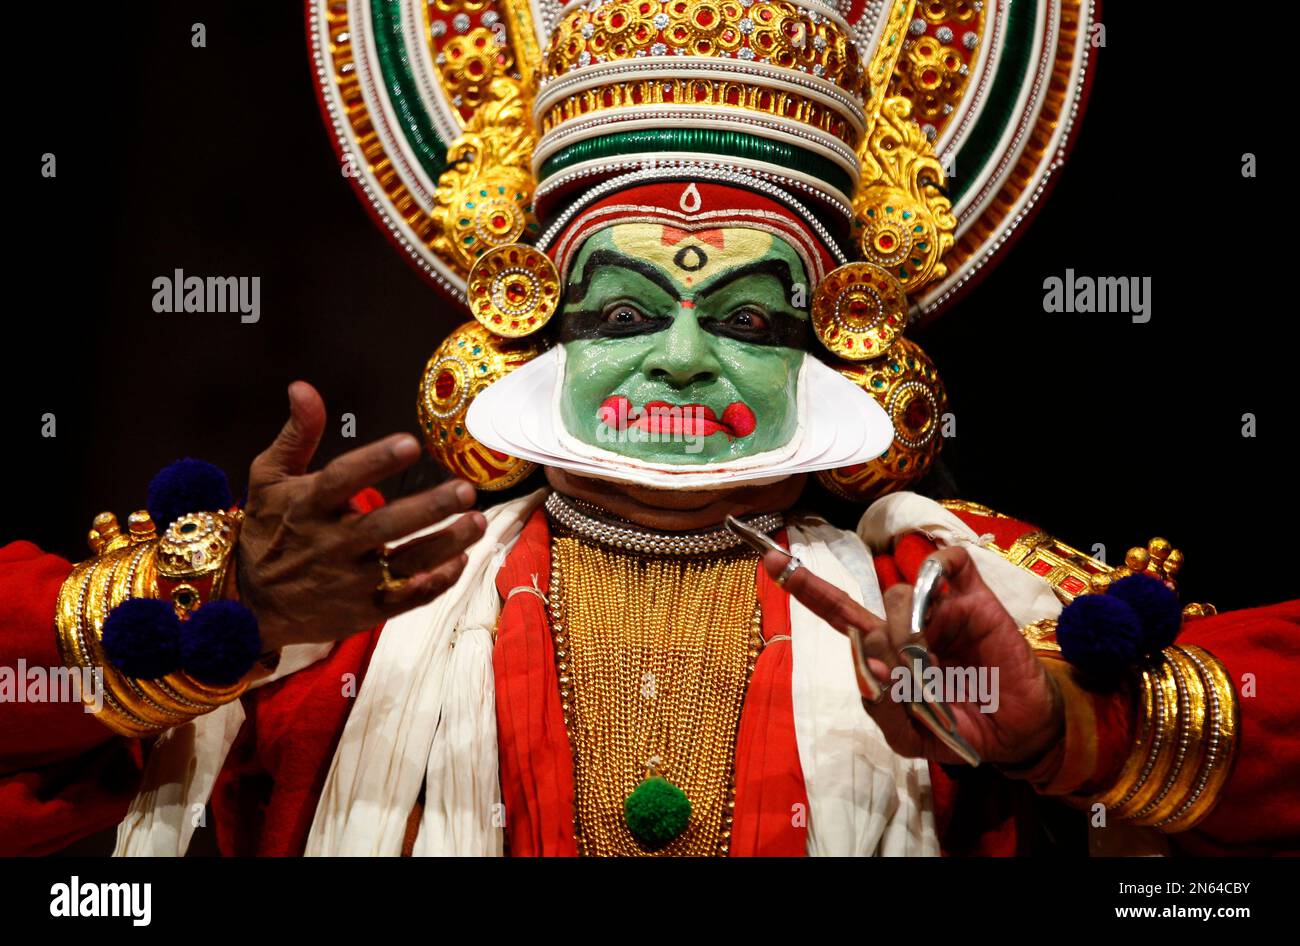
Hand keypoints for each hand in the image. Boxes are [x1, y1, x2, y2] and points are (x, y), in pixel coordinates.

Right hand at [237, 382, 486, 651]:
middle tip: (465, 490)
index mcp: (307, 505)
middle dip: (428, 509)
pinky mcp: (362, 611)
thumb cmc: (267, 528)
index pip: (342, 479)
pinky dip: (436, 583)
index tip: (411, 443)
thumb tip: (303, 387)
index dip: (375, 461)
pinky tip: (461, 561)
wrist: (247, 602)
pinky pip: (406, 599)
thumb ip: (297, 434)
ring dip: (446, 544)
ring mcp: (348, 581)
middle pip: (385, 526)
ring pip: (405, 563)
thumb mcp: (270, 477)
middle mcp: (330, 543)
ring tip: (478, 522)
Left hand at [763, 545, 1062, 765]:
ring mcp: (939, 606)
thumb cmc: (960, 729)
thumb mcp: (911, 737)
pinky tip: (944, 601)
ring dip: (909, 632)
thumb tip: (871, 669)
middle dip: (883, 653)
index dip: (807, 588)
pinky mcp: (974, 597)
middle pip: (871, 616)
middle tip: (912, 685)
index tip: (770, 562)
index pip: (840, 613)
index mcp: (885, 651)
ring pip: (902, 594)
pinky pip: (948, 563)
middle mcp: (907, 622)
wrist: (1017, 732)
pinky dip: (938, 572)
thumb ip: (883, 710)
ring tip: (933, 665)